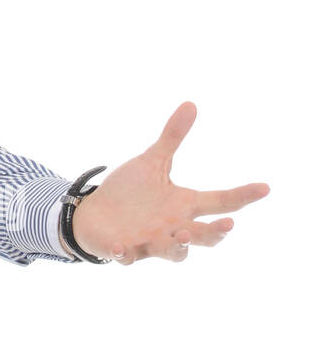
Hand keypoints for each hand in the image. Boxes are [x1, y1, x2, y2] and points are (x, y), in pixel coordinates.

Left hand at [70, 102, 268, 264]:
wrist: (97, 214)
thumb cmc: (130, 191)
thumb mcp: (151, 162)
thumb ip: (172, 138)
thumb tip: (191, 104)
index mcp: (184, 205)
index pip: (221, 201)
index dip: (243, 195)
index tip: (265, 187)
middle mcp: (174, 227)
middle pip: (205, 236)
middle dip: (216, 233)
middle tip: (228, 225)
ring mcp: (150, 242)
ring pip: (174, 253)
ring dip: (179, 246)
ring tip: (183, 234)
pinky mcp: (125, 251)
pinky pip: (128, 257)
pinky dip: (125, 254)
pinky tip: (121, 247)